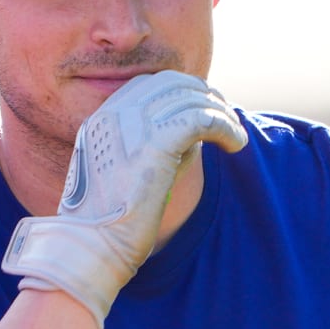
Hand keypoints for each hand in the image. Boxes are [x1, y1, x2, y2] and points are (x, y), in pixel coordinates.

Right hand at [1, 70, 247, 328]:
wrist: (93, 246)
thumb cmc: (114, 219)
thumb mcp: (129, 169)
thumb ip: (157, 142)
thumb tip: (197, 125)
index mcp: (101, 117)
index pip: (148, 83)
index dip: (181, 90)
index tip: (203, 108)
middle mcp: (114, 114)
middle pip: (171, 83)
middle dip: (203, 95)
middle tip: (225, 117)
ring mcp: (132, 126)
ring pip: (190, 99)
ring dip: (221, 114)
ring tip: (235, 136)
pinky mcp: (154, 144)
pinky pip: (202, 120)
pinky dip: (225, 128)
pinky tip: (236, 144)